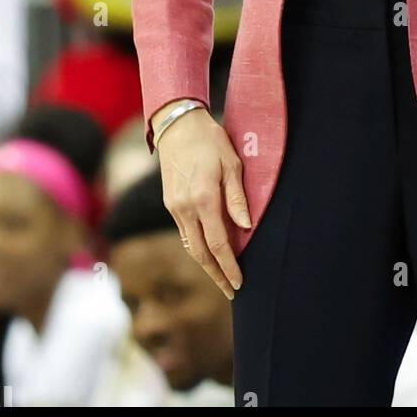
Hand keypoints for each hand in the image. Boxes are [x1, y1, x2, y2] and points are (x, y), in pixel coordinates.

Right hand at [154, 105, 251, 300]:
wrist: (177, 125)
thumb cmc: (210, 140)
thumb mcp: (231, 163)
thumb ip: (237, 197)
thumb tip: (246, 227)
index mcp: (203, 198)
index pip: (218, 244)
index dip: (229, 267)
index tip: (239, 283)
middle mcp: (185, 208)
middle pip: (201, 253)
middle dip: (216, 275)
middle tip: (231, 291)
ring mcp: (174, 207)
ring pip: (191, 245)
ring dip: (206, 264)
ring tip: (221, 277)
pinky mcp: (169, 203)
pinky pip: (185, 232)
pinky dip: (197, 247)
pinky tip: (208, 252)